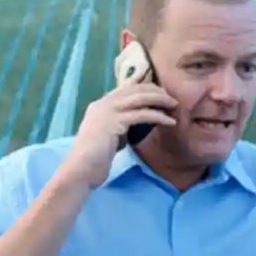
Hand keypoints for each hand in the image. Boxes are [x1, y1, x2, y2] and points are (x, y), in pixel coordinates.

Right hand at [60, 71, 176, 188]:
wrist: (81, 170)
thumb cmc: (94, 160)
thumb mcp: (108, 137)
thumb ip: (119, 126)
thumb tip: (135, 123)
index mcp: (99, 106)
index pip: (124, 88)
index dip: (143, 85)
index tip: (159, 88)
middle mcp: (103, 104)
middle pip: (134, 89)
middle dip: (155, 90)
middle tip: (171, 98)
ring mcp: (107, 111)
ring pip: (140, 97)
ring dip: (160, 99)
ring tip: (174, 105)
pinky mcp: (115, 122)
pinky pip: (142, 114)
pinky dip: (158, 116)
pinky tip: (170, 121)